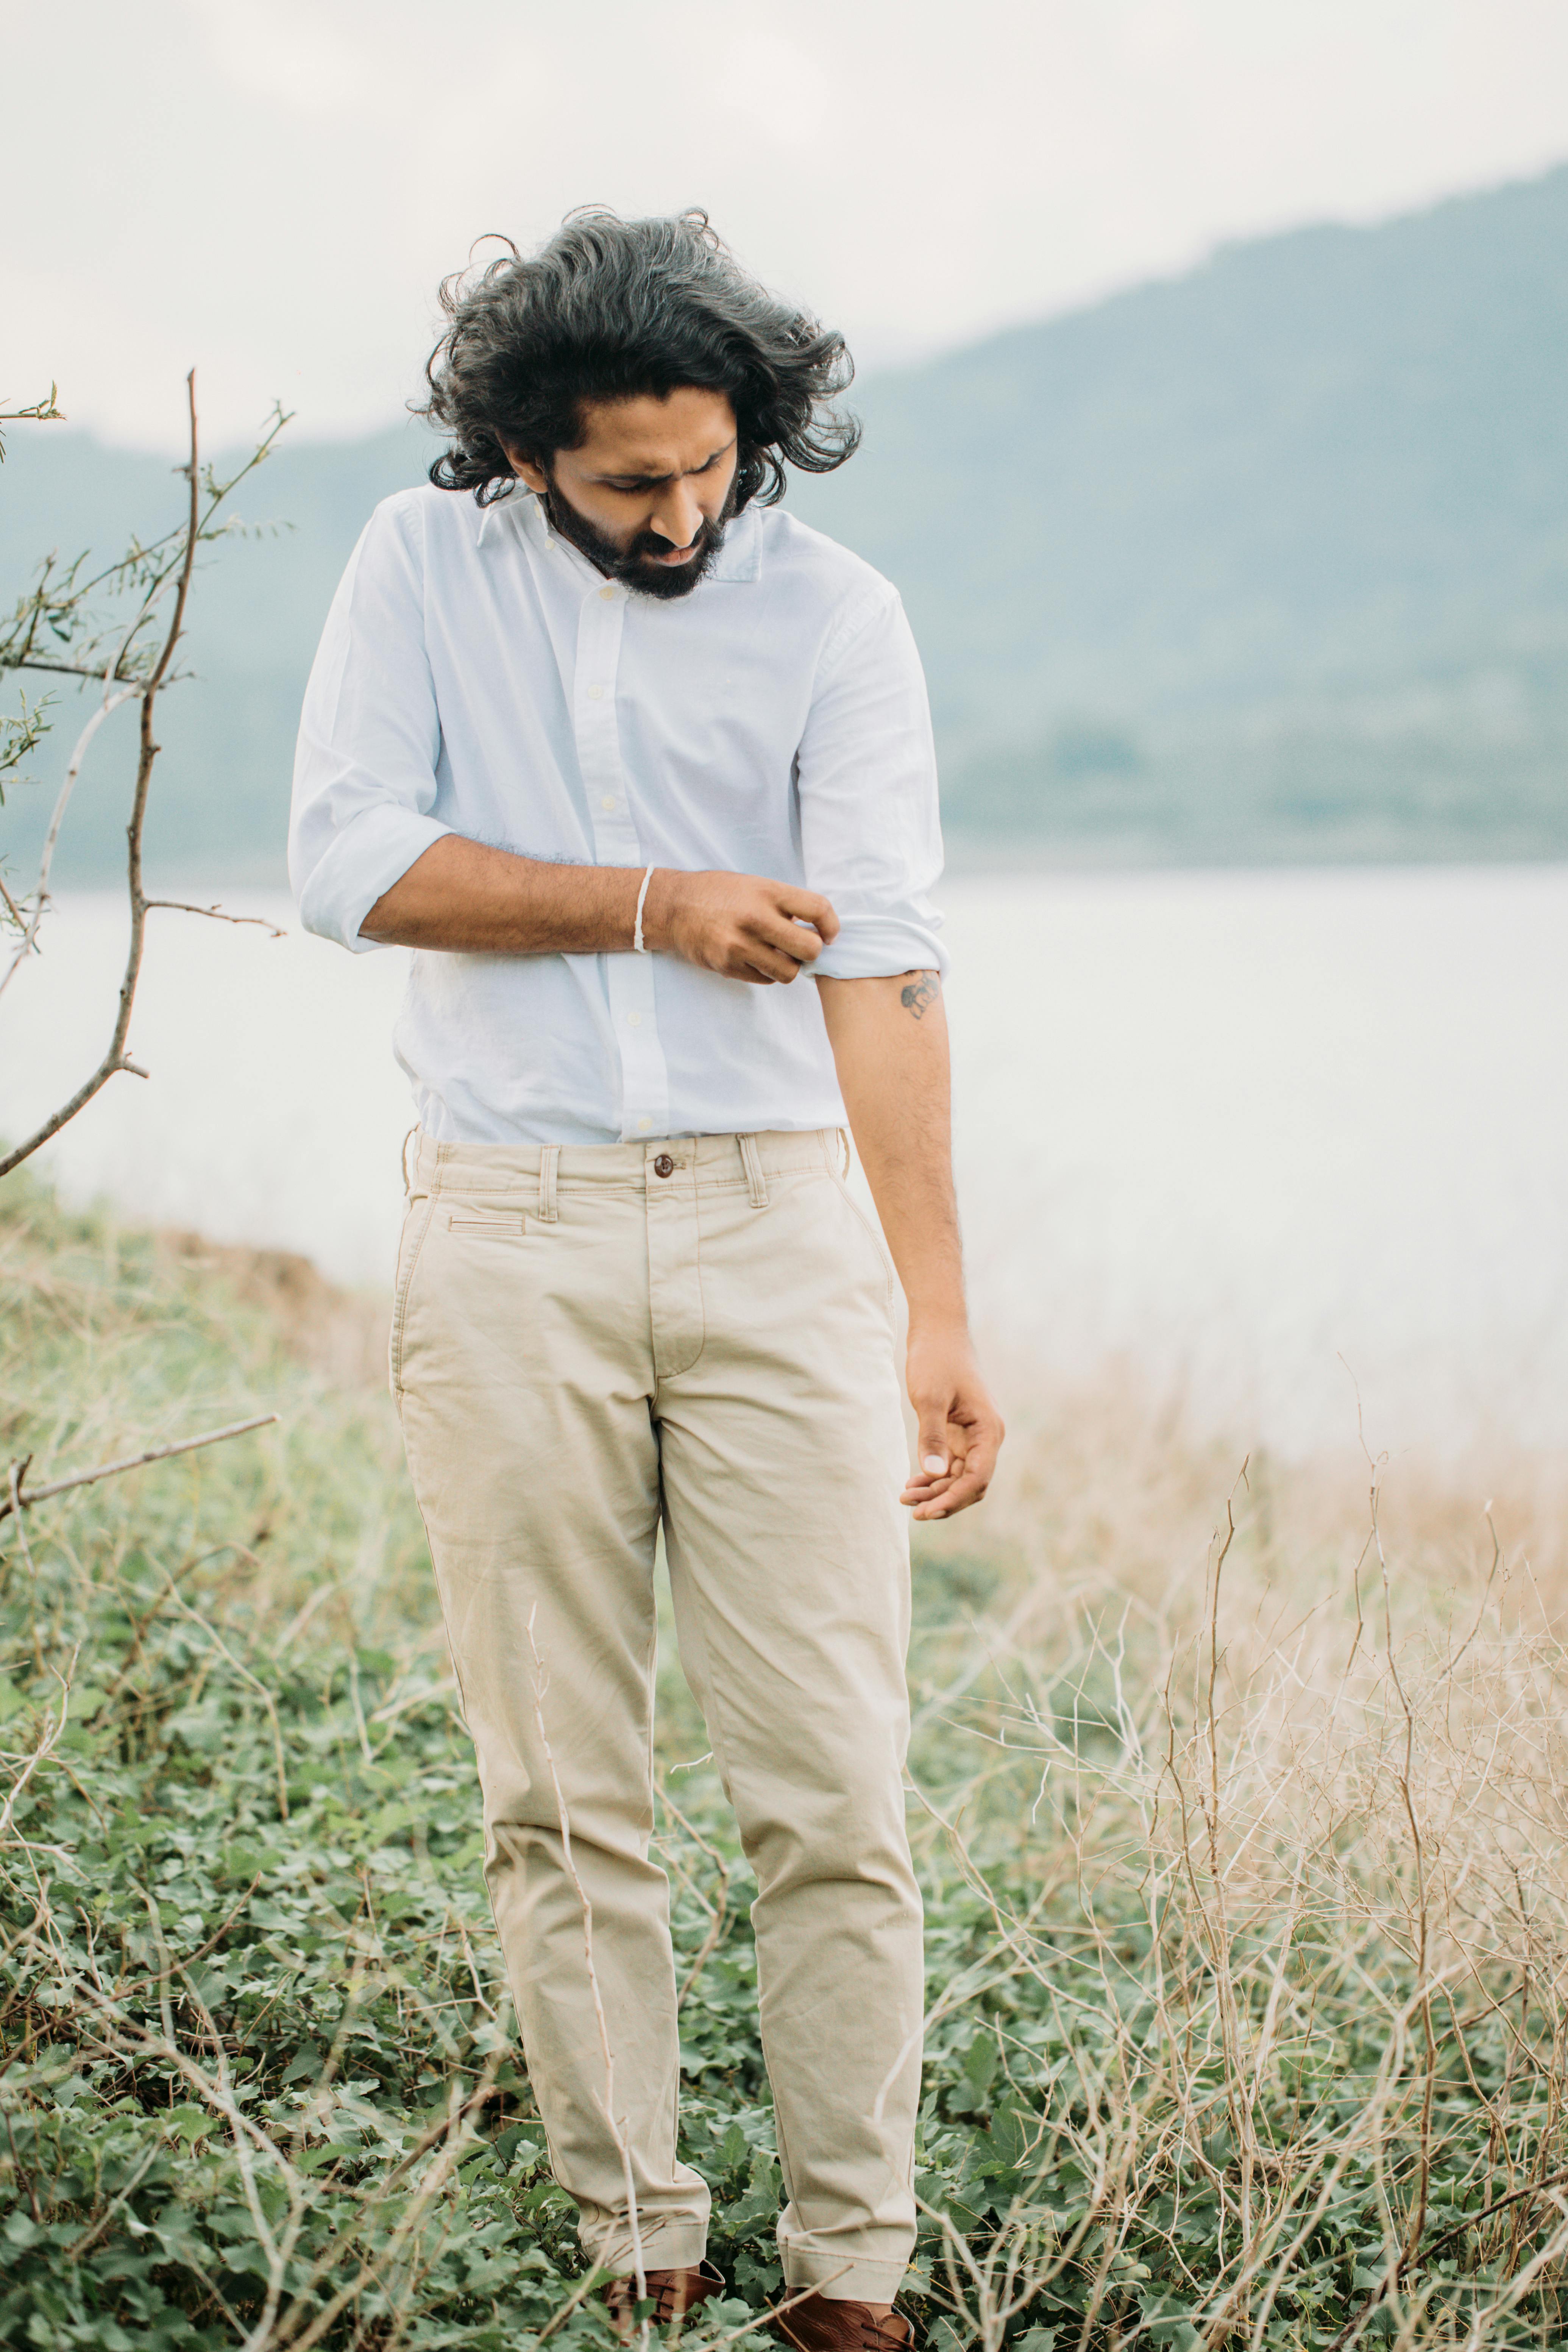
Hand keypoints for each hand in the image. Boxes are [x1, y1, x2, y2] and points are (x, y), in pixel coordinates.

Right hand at [643, 868, 838, 983]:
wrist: (674, 907)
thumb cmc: (721, 894)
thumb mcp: (755, 885)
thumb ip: (785, 904)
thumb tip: (819, 929)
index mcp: (767, 893)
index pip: (817, 910)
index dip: (831, 925)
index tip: (829, 933)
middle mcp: (755, 919)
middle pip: (809, 949)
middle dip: (811, 951)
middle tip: (802, 947)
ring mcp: (740, 946)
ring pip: (788, 972)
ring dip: (789, 966)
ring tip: (777, 953)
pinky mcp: (728, 966)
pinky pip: (764, 980)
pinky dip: (767, 972)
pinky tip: (756, 957)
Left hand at [901, 1323, 1004, 1519]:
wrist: (938, 1331)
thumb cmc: (936, 1359)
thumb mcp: (930, 1398)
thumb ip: (933, 1437)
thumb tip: (935, 1474)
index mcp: (988, 1430)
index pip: (976, 1478)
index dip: (952, 1499)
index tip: (925, 1512)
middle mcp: (986, 1437)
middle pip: (970, 1484)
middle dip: (943, 1500)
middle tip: (911, 1509)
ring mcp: (973, 1436)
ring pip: (959, 1477)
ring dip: (936, 1490)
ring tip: (906, 1497)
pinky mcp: (959, 1433)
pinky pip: (951, 1465)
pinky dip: (934, 1476)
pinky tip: (913, 1483)